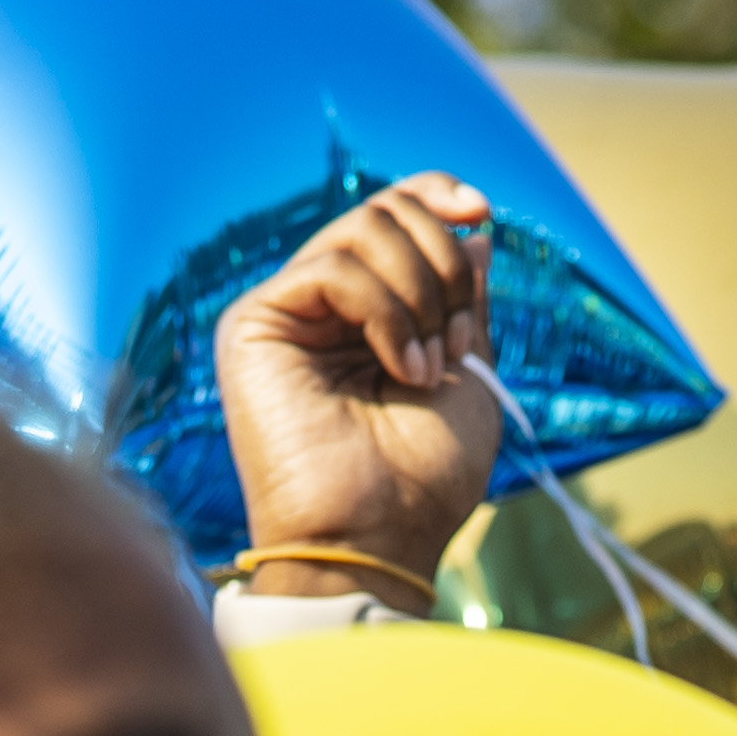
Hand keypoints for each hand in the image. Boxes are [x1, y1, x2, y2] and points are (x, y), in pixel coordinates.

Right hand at [212, 172, 504, 598]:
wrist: (377, 540)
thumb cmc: (424, 478)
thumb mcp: (467, 371)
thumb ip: (463, 298)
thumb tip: (472, 227)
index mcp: (368, 315)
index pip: (393, 216)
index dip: (435, 195)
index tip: (481, 210)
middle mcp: (321, 306)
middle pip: (384, 212)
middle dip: (440, 264)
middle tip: (452, 340)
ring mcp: (287, 311)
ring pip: (362, 230)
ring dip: (419, 295)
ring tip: (425, 369)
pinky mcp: (255, 323)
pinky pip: (334, 268)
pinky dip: (386, 311)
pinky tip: (399, 367)